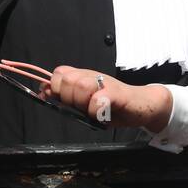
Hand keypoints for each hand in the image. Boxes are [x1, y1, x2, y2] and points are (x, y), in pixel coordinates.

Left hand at [41, 66, 173, 131]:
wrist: (143, 104)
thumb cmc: (115, 105)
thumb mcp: (86, 102)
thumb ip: (67, 96)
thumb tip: (44, 91)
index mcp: (83, 77)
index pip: (58, 74)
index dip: (57, 89)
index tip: (65, 101)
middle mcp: (92, 76)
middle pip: (66, 81)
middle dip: (69, 98)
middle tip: (83, 107)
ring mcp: (105, 83)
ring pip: (80, 86)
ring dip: (83, 103)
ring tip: (94, 110)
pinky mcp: (117, 93)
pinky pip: (98, 99)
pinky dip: (96, 109)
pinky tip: (102, 113)